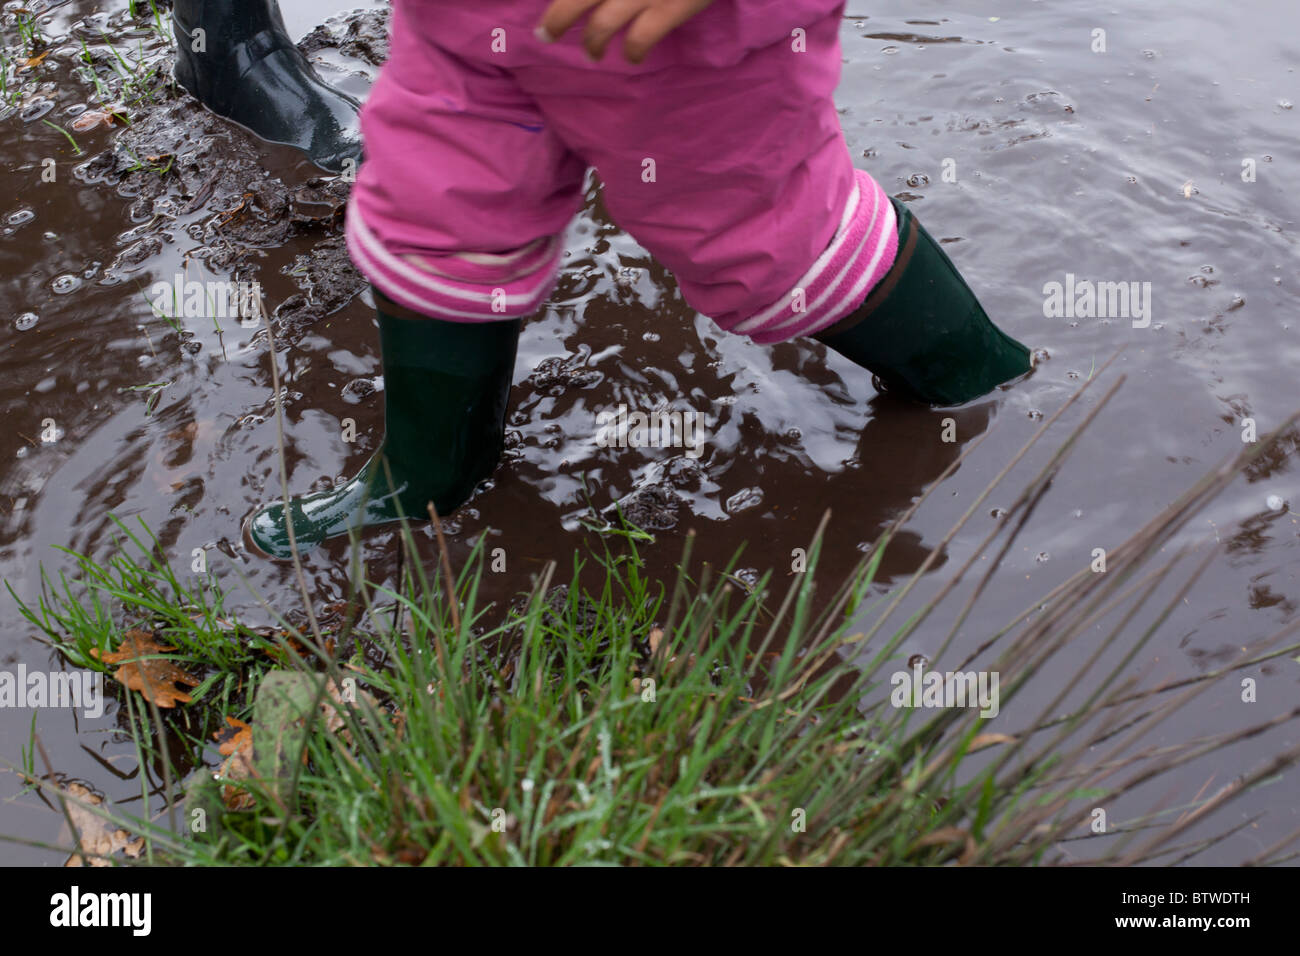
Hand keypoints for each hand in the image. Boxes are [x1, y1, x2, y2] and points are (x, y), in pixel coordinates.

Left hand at [536, 0, 715, 63]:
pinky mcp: (670, 8)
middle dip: (556, 19)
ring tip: (592, 54)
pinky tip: (632, 57)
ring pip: (602, 24)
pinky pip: (640, 39)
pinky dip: (632, 52)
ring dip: (592, 43)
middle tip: (545, 35)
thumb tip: (601, 2)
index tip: (545, 19)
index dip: (558, 5)